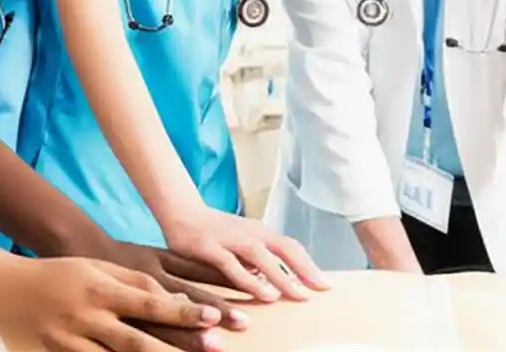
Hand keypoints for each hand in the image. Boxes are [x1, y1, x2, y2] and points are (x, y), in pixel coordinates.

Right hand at [0, 257, 224, 351]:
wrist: (3, 288)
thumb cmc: (58, 275)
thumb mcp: (95, 269)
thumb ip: (133, 283)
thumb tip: (176, 297)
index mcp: (99, 289)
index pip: (149, 302)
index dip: (183, 311)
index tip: (213, 319)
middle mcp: (88, 318)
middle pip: (140, 340)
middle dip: (180, 348)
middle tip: (215, 350)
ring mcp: (71, 344)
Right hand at [161, 206, 329, 301]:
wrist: (179, 210)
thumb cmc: (212, 229)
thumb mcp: (239, 241)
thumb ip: (258, 259)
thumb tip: (277, 280)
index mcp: (258, 231)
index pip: (291, 246)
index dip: (309, 264)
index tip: (326, 284)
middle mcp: (248, 232)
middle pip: (284, 248)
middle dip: (305, 269)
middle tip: (322, 290)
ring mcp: (229, 238)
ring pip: (261, 257)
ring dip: (281, 276)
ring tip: (298, 296)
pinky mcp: (209, 247)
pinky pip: (233, 265)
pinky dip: (250, 280)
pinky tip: (263, 293)